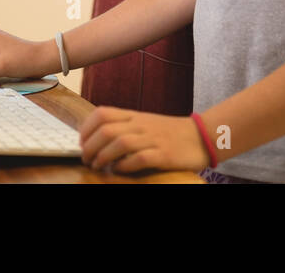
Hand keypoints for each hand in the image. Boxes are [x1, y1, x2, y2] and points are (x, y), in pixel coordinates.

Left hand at [78, 107, 210, 173]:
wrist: (202, 136)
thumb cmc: (170, 133)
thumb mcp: (145, 123)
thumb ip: (124, 127)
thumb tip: (97, 139)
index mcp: (134, 115)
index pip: (102, 113)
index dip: (86, 128)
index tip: (82, 141)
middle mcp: (141, 124)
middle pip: (106, 129)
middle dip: (90, 146)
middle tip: (86, 158)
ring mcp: (153, 139)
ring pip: (120, 142)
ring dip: (103, 156)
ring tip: (98, 166)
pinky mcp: (164, 154)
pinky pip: (139, 158)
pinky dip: (125, 166)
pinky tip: (119, 170)